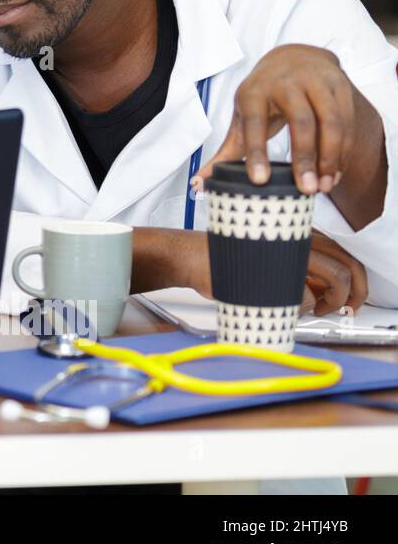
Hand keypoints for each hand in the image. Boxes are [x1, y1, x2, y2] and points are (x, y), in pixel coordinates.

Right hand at [137, 227, 366, 315]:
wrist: (191, 255)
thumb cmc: (223, 258)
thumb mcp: (265, 256)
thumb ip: (292, 267)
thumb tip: (316, 291)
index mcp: (298, 233)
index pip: (343, 254)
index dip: (353, 282)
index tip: (346, 298)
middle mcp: (299, 239)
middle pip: (347, 267)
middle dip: (352, 294)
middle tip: (341, 308)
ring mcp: (288, 253)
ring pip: (334, 278)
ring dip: (332, 301)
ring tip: (317, 309)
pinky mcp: (274, 269)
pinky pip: (305, 293)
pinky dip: (304, 306)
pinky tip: (291, 308)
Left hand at [197, 44, 356, 194]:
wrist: (293, 59)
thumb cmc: (263, 98)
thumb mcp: (242, 119)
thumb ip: (226, 152)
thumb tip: (198, 184)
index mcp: (254, 93)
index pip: (255, 124)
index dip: (257, 152)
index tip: (259, 181)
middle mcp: (285, 83)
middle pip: (300, 122)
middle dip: (304, 158)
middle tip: (306, 191)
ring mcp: (316, 82)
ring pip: (330, 122)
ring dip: (331, 157)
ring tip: (324, 187)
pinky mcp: (339, 86)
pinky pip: (347, 120)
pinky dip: (345, 150)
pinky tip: (336, 172)